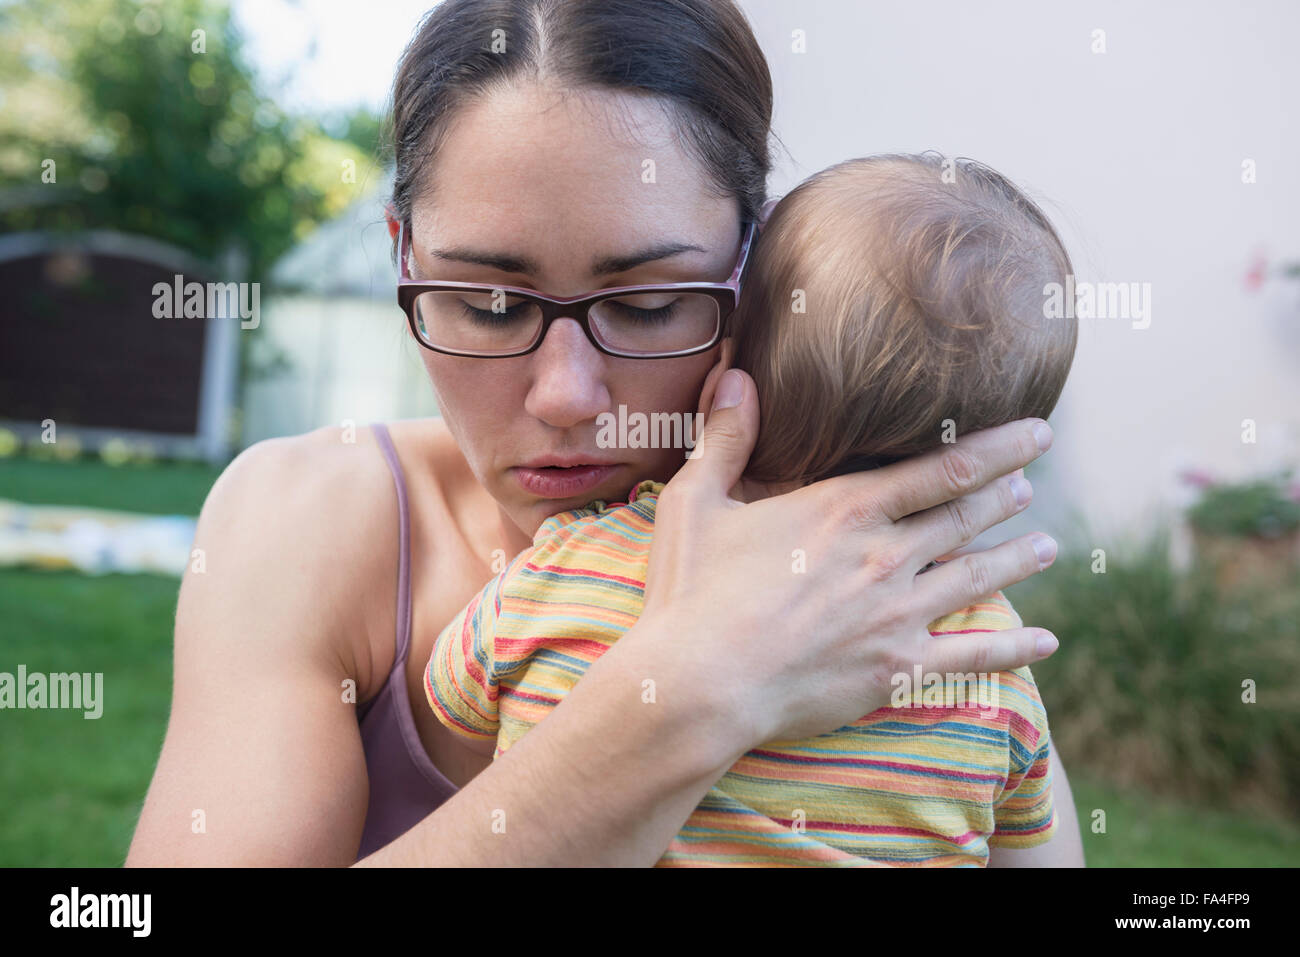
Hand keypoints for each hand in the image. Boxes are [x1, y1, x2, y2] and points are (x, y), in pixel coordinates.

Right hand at [637, 368, 1058, 744]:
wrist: (699, 685)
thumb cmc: (690, 592)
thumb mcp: (696, 502)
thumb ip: (724, 437)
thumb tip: (736, 374)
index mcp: (844, 509)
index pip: (940, 469)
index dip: (995, 448)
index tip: (1034, 433)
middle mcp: (883, 556)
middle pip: (964, 518)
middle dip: (1005, 496)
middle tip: (1032, 483)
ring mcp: (897, 615)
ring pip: (976, 578)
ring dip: (1017, 558)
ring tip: (1048, 545)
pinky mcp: (898, 670)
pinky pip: (972, 656)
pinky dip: (1014, 647)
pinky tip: (1047, 640)